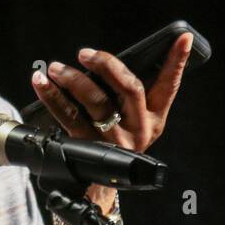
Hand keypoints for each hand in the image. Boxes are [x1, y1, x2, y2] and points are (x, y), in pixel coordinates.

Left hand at [31, 31, 191, 152]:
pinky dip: (52, 96)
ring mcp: (114, 139)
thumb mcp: (132, 124)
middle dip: (107, 65)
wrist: (98, 187)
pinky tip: (41, 82)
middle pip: (130, 89)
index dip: (177, 62)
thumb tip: (105, 63)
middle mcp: (138, 129)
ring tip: (55, 67)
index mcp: (154, 120)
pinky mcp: (88, 147)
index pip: (169, 87)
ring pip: (97, 101)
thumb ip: (127, 97)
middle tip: (85, 53)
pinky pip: (68, 116)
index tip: (182, 38)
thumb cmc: (113, 143)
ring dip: (74, 79)